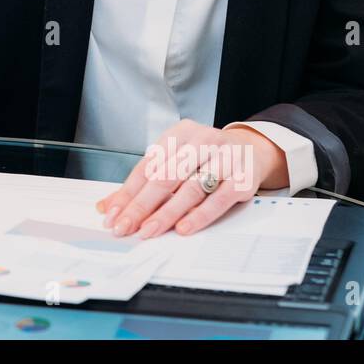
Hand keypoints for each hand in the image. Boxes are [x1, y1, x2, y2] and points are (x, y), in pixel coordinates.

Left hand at [94, 120, 287, 239]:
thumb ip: (145, 182)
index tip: (112, 214)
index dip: (128, 192)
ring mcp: (225, 159)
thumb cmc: (207, 157)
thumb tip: (109, 206)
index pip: (148, 165)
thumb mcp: (177, 160)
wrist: (254, 150)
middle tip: (125, 226)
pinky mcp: (243, 179)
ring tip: (149, 230)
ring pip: (190, 188)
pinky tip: (183, 228)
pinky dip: (199, 215)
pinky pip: (218, 200)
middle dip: (141, 205)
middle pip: (165, 176)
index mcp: (181, 133)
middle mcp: (202, 141)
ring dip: (166, 213)